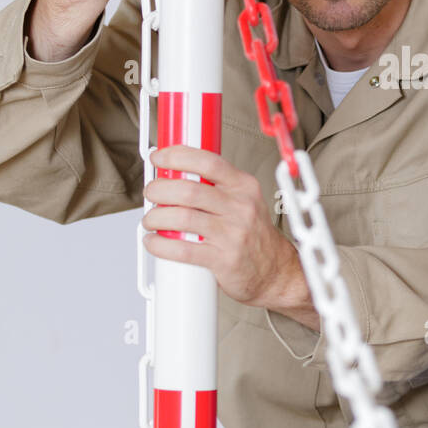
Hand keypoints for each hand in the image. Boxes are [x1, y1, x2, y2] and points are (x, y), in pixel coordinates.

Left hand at [141, 145, 317, 328]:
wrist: (276, 271)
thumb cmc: (255, 236)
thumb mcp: (244, 201)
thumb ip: (215, 187)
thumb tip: (176, 175)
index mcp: (244, 187)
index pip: (208, 162)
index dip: (177, 157)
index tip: (159, 159)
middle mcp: (240, 207)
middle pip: (189, 190)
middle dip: (159, 190)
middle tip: (151, 193)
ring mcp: (232, 234)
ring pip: (182, 218)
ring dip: (155, 217)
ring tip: (151, 220)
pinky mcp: (223, 260)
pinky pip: (182, 250)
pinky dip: (160, 245)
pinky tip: (154, 242)